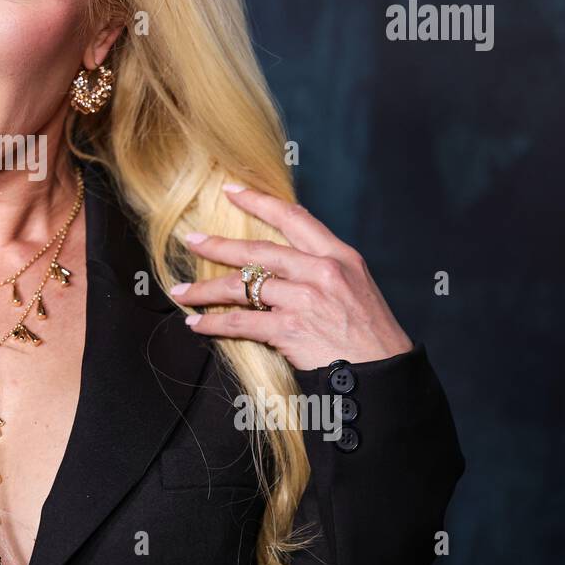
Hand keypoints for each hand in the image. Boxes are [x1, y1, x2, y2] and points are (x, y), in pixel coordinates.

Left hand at [171, 183, 412, 370]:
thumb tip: (284, 257)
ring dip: (205, 290)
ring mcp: (305, 300)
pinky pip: (240, 322)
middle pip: (257, 251)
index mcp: (338, 255)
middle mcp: (321, 271)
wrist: (383, 373)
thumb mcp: (356, 285)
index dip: (258, 201)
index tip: (231, 191)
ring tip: (181, 291)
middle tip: (191, 240)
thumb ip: (321, 266)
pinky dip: (213, 323)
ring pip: (242, 286)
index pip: (293, 217)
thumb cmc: (369, 332)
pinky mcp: (291, 330)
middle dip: (217, 246)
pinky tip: (196, 323)